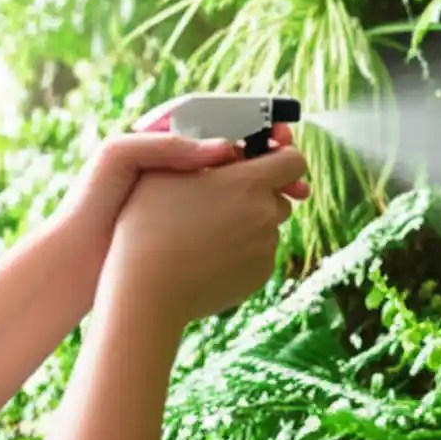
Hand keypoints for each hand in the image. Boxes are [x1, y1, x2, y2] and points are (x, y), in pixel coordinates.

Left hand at [55, 124, 308, 236]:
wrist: (75, 258)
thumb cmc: (94, 203)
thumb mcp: (120, 158)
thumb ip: (168, 145)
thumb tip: (225, 147)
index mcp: (168, 136)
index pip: (222, 118)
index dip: (257, 123)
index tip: (280, 136)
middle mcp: (183, 161)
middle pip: (242, 150)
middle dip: (275, 157)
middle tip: (298, 172)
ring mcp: (191, 194)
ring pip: (244, 182)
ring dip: (273, 187)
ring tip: (295, 197)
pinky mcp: (194, 222)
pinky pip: (235, 211)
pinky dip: (258, 212)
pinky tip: (270, 221)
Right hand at [97, 145, 308, 327]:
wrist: (146, 291)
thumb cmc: (147, 226)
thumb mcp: (166, 172)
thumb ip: (205, 152)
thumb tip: (231, 149)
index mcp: (249, 182)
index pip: (293, 160)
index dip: (280, 156)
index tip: (262, 160)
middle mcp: (266, 214)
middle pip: (279, 195)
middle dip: (257, 192)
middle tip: (220, 198)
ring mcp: (266, 248)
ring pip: (268, 225)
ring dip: (248, 222)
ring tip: (207, 229)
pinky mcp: (260, 275)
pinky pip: (259, 253)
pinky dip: (241, 250)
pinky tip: (208, 254)